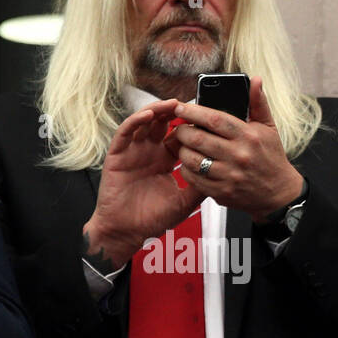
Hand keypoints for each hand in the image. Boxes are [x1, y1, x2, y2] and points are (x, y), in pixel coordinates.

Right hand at [83, 100, 204, 269]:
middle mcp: (149, 152)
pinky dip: (135, 121)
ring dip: (158, 110)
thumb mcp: (183, 202)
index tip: (205, 117)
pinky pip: (125, 132)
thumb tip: (220, 172)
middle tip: (191, 104)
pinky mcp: (117, 155)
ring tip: (172, 104)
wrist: (126, 233)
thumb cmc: (152, 220)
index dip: (191, 126)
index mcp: (165, 161)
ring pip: (145, 122)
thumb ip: (200, 186)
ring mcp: (133, 152)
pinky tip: (148, 115)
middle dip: (176, 112)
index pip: (180, 136)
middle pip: (163, 124)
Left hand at [170, 77, 303, 222]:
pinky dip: (186, 169)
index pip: (214, 119)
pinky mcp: (221, 192)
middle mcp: (238, 156)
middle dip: (183, 131)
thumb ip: (258, 103)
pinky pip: (194, 179)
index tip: (180, 107)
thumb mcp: (269, 128)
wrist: (278, 193)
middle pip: (198, 139)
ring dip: (182, 150)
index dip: (193, 111)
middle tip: (180, 127)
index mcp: (248, 136)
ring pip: (193, 160)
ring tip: (185, 145)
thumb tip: (255, 80)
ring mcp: (228, 176)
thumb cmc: (272, 158)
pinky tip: (190, 163)